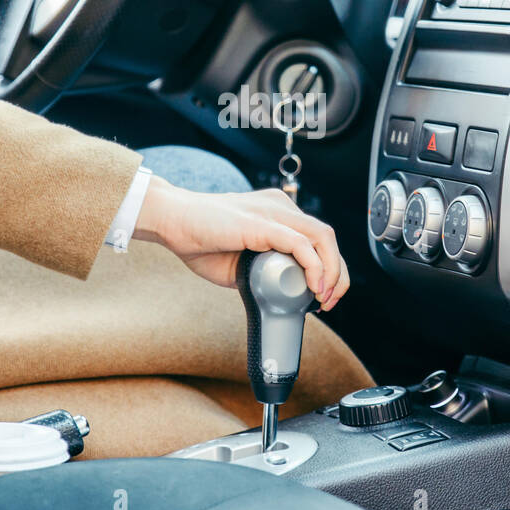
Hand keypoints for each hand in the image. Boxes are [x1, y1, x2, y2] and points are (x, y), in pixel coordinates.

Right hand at [134, 178, 350, 311]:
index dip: (329, 268)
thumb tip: (279, 293)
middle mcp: (281, 207)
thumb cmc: (199, 240)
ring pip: (322, 238)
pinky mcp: (262, 223)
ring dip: (331, 272)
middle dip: (337, 274)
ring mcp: (274, 212)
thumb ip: (261, 271)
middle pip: (327, 238)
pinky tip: (312, 286)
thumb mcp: (240, 263)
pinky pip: (300, 244)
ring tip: (323, 297)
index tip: (323, 296)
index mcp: (278, 213)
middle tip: (329, 301)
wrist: (171, 222)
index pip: (318, 239)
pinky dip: (313, 267)